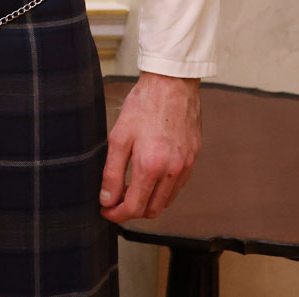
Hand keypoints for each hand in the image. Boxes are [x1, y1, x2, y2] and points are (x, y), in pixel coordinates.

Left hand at [100, 72, 200, 221]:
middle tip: (114, 203)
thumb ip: (112, 172)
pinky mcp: (193, 159)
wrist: (173, 84)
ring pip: (166, 201)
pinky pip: (177, 186)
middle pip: (152, 209)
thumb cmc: (143, 105)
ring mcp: (186, 166)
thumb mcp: (119, 137)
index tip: (106, 212)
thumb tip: (107, 199)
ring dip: (147, 203)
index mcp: (151, 166)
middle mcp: (173, 171)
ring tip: (128, 192)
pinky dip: (162, 190)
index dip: (118, 215)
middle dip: (131, 212)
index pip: (135, 207)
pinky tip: (148, 179)